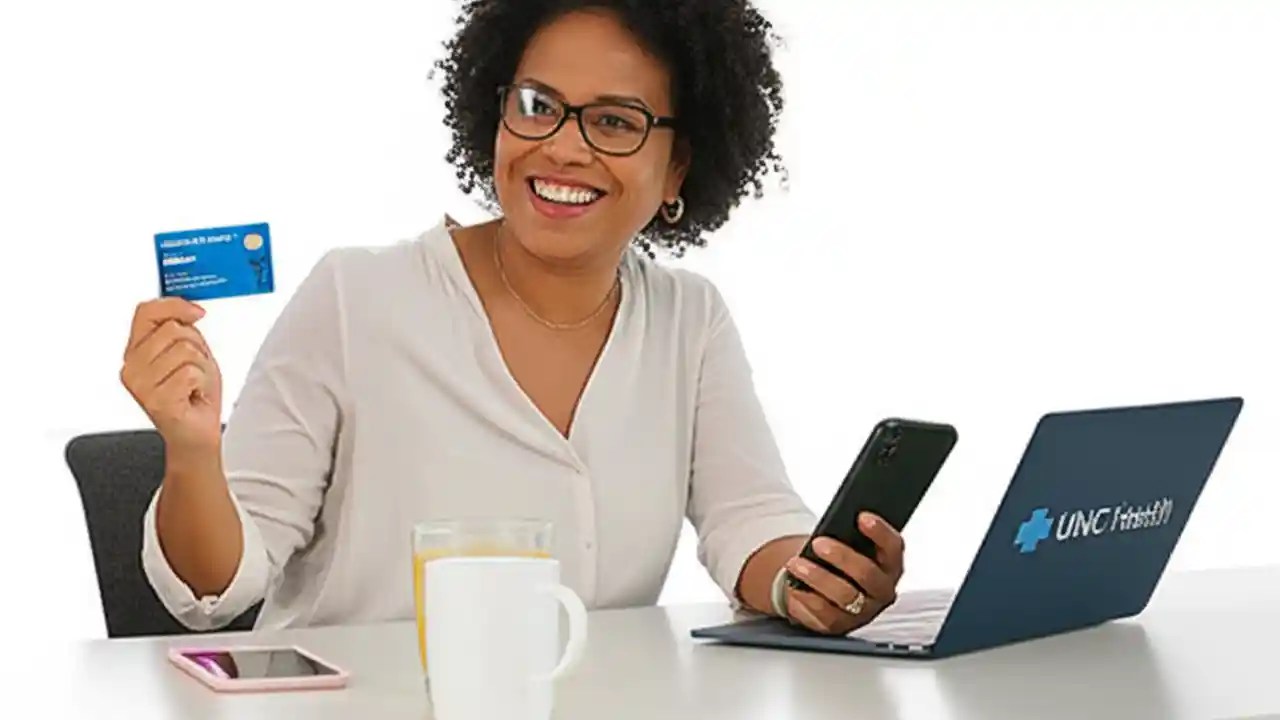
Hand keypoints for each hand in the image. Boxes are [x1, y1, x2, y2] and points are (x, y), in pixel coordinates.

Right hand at [120, 298, 222, 453]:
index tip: (196, 312)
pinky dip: (202, 382)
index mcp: (136, 352)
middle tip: (195, 369)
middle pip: (173, 329)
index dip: (174, 305)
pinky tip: (193, 395)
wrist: (196, 434)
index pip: (146, 312)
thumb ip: (183, 330)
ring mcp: (141, 385)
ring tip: (194, 384)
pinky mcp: (156, 400)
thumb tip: (190, 309)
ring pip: (185, 349)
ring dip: (202, 367)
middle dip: (196, 346)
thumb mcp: (191, 353)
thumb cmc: (193, 395)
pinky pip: (191, 372)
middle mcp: (132, 368)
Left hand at [782, 512, 904, 634]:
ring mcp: (863, 611)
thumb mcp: (846, 545)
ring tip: (796, 563)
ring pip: (845, 595)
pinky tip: (794, 586)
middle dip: (842, 556)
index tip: (861, 517)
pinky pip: (824, 613)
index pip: (893, 547)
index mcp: (889, 565)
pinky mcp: (840, 625)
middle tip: (818, 543)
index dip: (880, 532)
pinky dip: (806, 598)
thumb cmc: (836, 562)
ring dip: (818, 577)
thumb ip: (849, 537)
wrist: (819, 589)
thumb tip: (836, 526)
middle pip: (868, 574)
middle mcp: (882, 590)